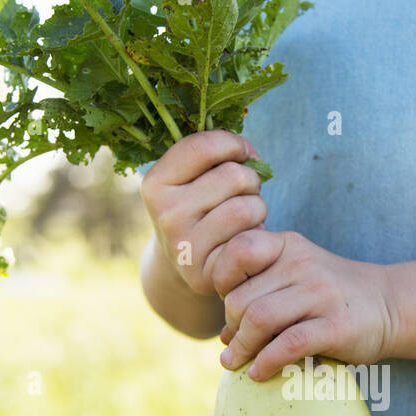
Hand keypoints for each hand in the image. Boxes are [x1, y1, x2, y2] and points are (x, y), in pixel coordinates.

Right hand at [139, 128, 265, 294]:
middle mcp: (165, 214)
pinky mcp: (207, 271)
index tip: (242, 152)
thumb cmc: (200, 207)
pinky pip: (251, 240)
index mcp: (156, 183)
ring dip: (258, 207)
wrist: (185, 261)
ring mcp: (185, 246)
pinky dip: (259, 234)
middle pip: (233, 176)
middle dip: (250, 179)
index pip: (203, 147)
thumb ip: (213, 154)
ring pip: (246, 208)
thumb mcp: (192, 176)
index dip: (233, 144)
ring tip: (246, 216)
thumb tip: (250, 156)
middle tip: (243, 192)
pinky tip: (245, 238)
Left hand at [211, 228, 393, 379]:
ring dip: (243, 348)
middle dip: (231, 327)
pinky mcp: (336, 326)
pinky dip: (267, 362)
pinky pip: (288, 345)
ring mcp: (321, 293)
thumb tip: (224, 337)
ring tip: (238, 363)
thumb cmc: (333, 297)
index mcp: (288, 245)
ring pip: (259, 319)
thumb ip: (261, 291)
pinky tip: (259, 373)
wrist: (390, 306)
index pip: (238, 250)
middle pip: (241, 297)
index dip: (221, 281)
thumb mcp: (297, 276)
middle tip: (234, 346)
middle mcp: (303, 263)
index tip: (228, 306)